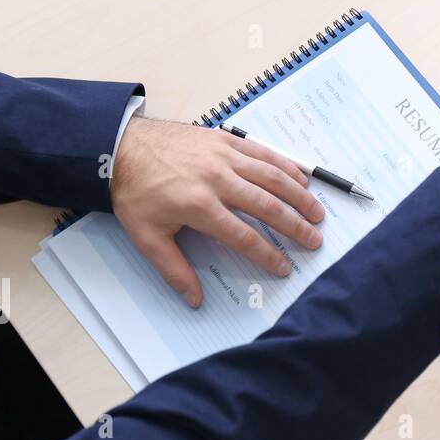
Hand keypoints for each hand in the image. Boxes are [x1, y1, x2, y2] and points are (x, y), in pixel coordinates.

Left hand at [110, 117, 325, 306]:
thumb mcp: (146, 236)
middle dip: (295, 226)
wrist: (122, 147)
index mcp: (199, 206)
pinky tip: (301, 178)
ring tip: (317, 213)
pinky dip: (286, 166)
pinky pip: (264, 153)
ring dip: (298, 196)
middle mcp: (218, 180)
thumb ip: (174, 269)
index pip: (243, 235)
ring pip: (272, 177)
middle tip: (314, 240)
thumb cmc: (135, 192)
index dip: (268, 254)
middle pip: (267, 206)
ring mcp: (225, 157)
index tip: (284, 266)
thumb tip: (195, 299)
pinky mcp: (226, 140)